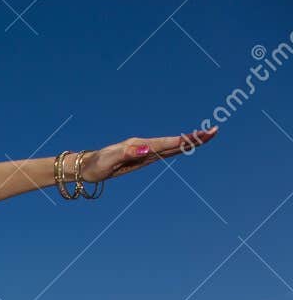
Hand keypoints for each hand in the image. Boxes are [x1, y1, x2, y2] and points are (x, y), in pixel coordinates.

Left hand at [81, 127, 218, 183]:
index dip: (184, 140)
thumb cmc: (96, 164)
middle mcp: (144, 147)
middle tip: (214, 132)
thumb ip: (127, 154)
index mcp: (139, 146)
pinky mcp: (141, 158)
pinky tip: (185, 146)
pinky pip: (163, 153)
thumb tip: (146, 150)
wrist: (85, 167)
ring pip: (170, 147)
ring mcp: (143, 152)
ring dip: (189, 142)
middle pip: (173, 143)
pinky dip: (176, 148)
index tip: (201, 136)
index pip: (166, 144)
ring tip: (207, 136)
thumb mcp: (109, 160)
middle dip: (193, 138)